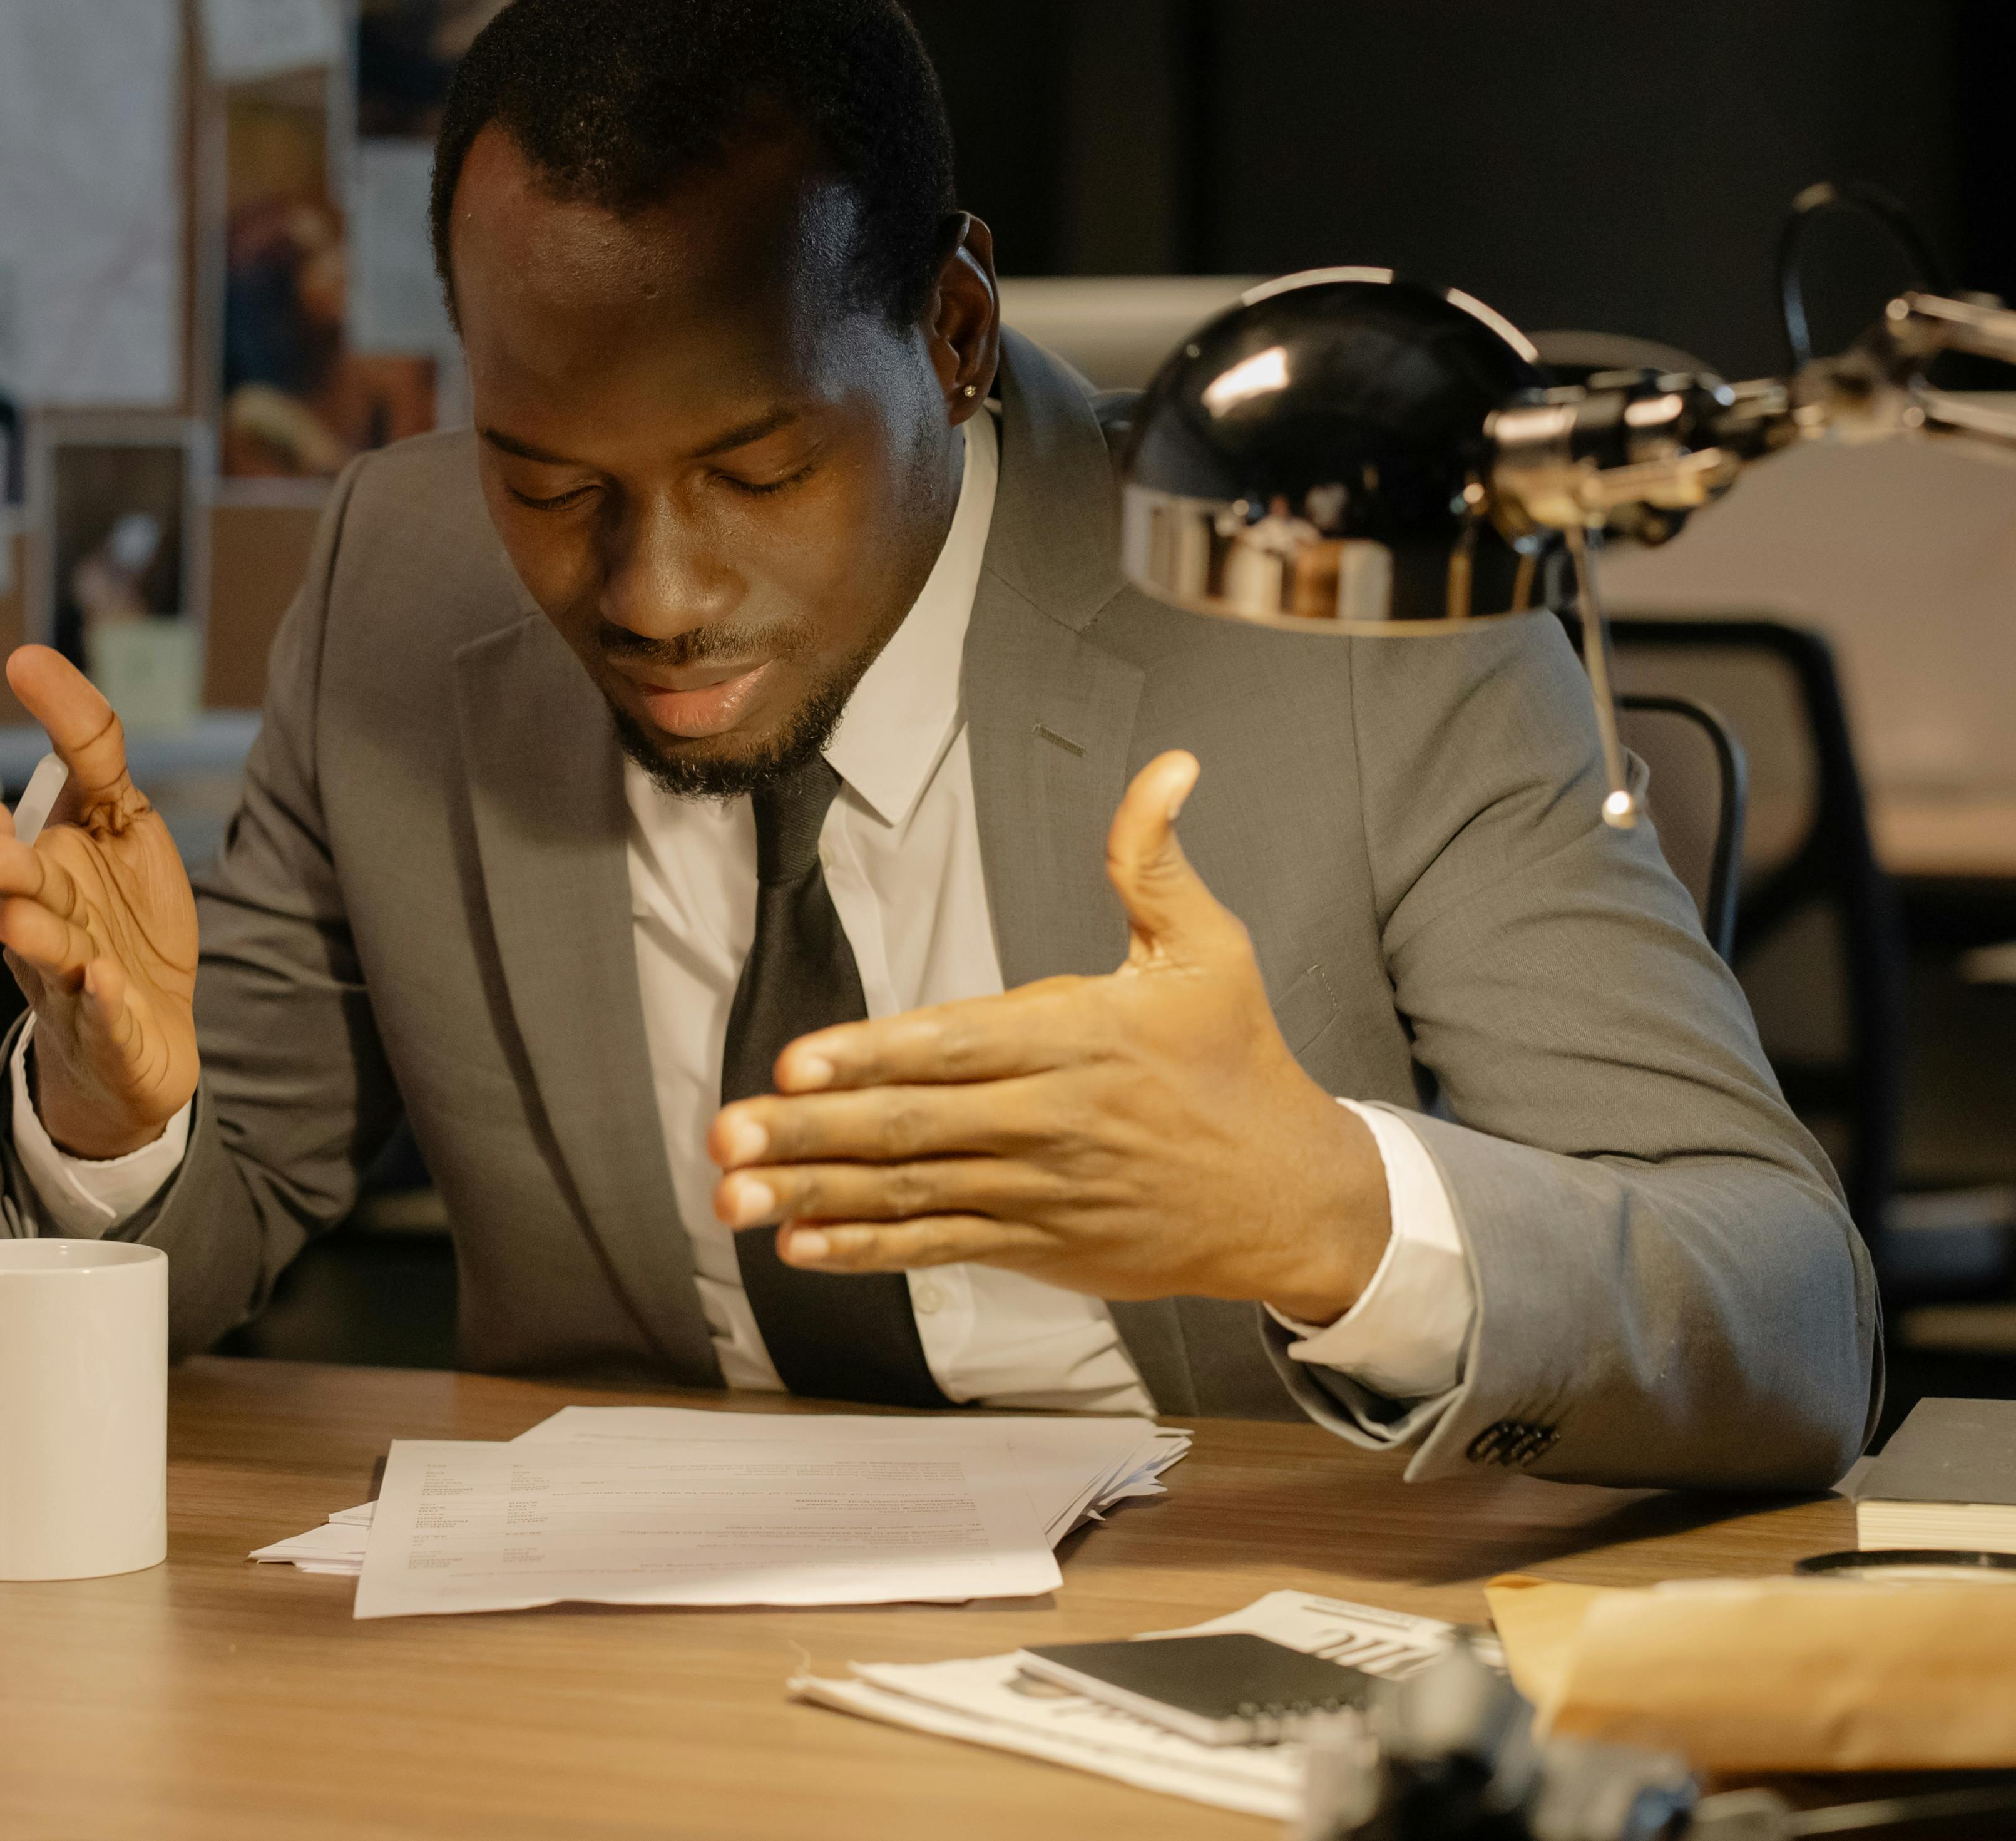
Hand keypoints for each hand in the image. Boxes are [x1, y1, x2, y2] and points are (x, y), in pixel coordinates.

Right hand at [0, 647, 199, 1156]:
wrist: (132, 1043)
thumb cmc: (123, 921)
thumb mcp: (122, 827)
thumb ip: (92, 756)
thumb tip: (32, 662)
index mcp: (49, 859)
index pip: (14, 816)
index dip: (24, 757)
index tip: (23, 665)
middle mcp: (50, 914)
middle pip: (21, 884)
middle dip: (0, 862)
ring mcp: (77, 977)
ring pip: (50, 952)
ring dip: (37, 933)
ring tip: (15, 918)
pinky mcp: (115, 1032)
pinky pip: (106, 1020)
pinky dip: (103, 1006)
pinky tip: (105, 982)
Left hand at [706, 750, 1389, 1320]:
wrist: (1290, 1197)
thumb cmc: (1239, 1060)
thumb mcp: (1210, 949)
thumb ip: (1155, 861)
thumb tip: (1169, 766)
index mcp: (1082, 1037)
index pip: (958, 1046)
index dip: (872, 1055)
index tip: (793, 1063)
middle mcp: (1053, 1119)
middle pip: (915, 1125)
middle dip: (812, 1132)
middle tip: (725, 1132)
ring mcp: (1041, 1191)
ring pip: (913, 1192)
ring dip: (817, 1196)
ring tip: (732, 1196)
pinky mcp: (1038, 1243)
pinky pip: (940, 1246)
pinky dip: (869, 1249)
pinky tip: (800, 1247)